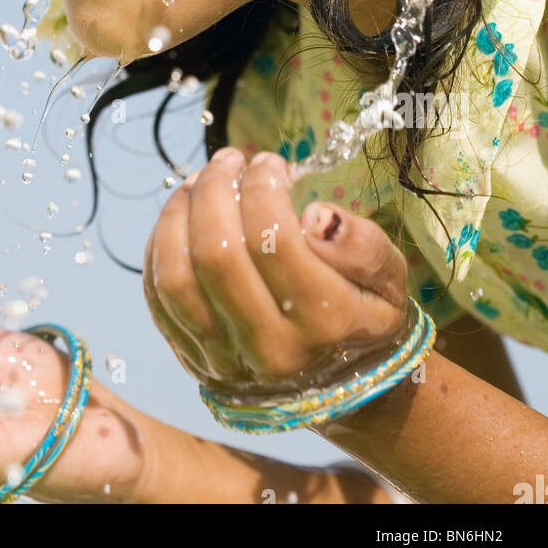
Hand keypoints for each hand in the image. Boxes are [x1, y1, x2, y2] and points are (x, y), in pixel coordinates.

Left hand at [143, 148, 408, 397]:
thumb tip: (314, 214)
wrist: (342, 387)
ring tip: (198, 181)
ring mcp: (226, 360)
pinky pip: (158, 298)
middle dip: (216, 190)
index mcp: (325, 324)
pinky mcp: (194, 359)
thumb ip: (362, 246)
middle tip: (229, 160)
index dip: (262, 186)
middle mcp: (270, 349)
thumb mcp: (389, 280)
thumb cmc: (364, 316)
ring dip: (179, 215)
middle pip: (217, 255)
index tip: (269, 161)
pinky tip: (181, 215)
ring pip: (176, 278)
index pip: (274, 239)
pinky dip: (160, 246)